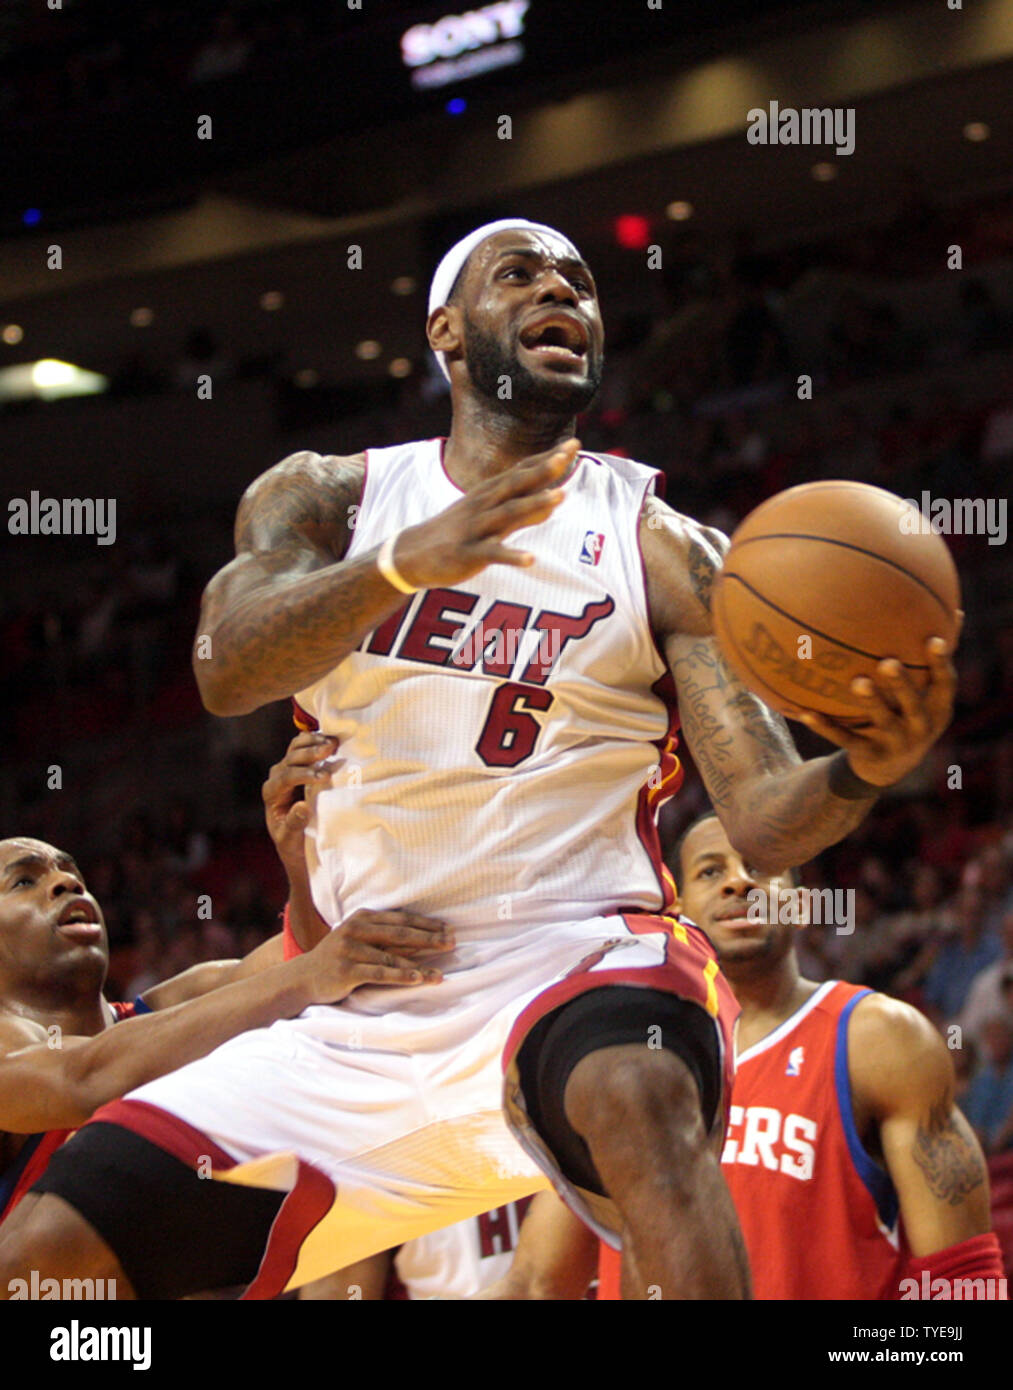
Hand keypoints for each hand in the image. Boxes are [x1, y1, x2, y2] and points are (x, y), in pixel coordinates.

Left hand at [262, 731, 338, 868]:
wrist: (296, 840)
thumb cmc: (292, 841)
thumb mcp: (291, 839)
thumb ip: (294, 823)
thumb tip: (302, 806)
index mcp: (271, 794)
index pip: (286, 778)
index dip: (305, 774)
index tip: (325, 776)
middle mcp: (277, 777)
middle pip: (291, 758)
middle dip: (311, 753)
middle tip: (331, 749)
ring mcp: (287, 768)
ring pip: (296, 747)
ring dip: (314, 741)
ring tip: (333, 741)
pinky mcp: (298, 764)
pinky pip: (303, 745)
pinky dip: (316, 739)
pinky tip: (331, 737)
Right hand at [300, 909, 454, 1003]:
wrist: (303, 977)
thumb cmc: (338, 958)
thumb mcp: (358, 939)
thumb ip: (384, 936)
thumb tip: (423, 940)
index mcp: (363, 917)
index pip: (401, 919)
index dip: (427, 924)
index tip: (448, 929)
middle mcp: (356, 929)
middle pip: (401, 933)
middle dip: (429, 938)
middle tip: (452, 943)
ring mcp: (350, 949)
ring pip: (392, 955)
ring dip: (420, 964)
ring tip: (440, 972)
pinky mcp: (346, 970)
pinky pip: (379, 973)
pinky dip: (401, 976)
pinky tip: (417, 978)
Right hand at [390, 439, 578, 589]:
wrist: (412, 554)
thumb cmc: (457, 533)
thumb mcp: (490, 517)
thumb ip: (523, 510)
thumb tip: (554, 500)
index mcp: (489, 494)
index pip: (522, 470)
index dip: (548, 458)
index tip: (574, 444)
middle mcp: (484, 505)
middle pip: (517, 483)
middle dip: (543, 469)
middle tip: (568, 455)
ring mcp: (476, 528)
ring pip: (508, 513)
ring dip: (534, 504)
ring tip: (561, 496)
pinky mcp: (469, 553)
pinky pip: (493, 554)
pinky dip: (512, 556)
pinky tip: (531, 559)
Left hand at [799, 637, 957, 787]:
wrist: (888, 769)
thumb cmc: (908, 715)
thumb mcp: (928, 694)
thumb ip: (933, 659)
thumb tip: (956, 610)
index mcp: (937, 708)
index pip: (945, 684)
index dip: (941, 664)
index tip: (934, 640)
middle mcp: (921, 728)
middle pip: (913, 705)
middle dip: (902, 685)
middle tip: (889, 662)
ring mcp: (896, 744)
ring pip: (883, 722)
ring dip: (870, 703)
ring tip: (857, 682)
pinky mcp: (869, 755)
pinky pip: (845, 739)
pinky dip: (825, 727)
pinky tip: (805, 712)